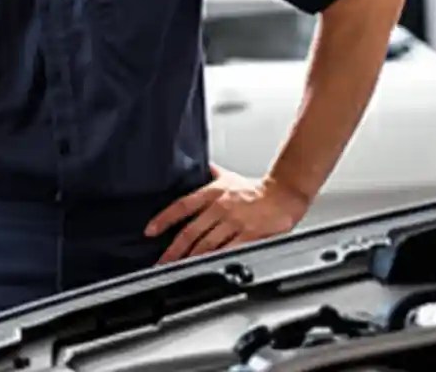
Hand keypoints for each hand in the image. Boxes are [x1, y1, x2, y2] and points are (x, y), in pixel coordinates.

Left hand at [144, 164, 310, 264]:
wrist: (285, 193)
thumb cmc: (256, 188)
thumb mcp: (227, 176)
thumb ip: (209, 174)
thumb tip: (193, 167)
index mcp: (212, 192)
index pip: (181, 206)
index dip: (163, 219)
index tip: (150, 231)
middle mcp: (220, 207)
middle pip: (190, 231)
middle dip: (173, 250)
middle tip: (161, 261)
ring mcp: (235, 222)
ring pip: (206, 244)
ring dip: (189, 258)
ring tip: (177, 268)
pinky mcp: (249, 234)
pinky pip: (228, 250)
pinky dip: (215, 260)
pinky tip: (205, 268)